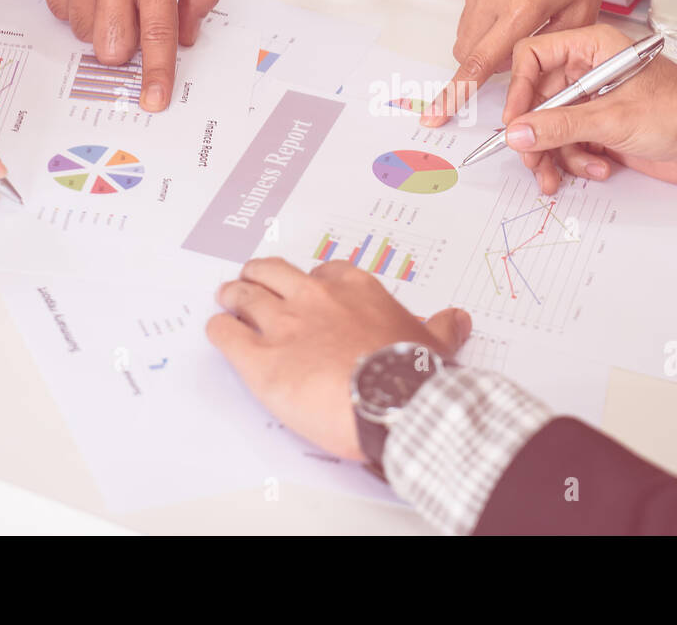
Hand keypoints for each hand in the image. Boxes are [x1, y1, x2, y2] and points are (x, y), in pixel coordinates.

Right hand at [35, 0, 219, 112]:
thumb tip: (188, 34)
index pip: (157, 35)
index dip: (158, 74)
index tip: (156, 100)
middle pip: (113, 47)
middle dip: (125, 50)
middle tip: (133, 23)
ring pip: (85, 34)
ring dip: (102, 27)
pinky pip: (61, 13)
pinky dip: (78, 9)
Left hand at [209, 258, 471, 460]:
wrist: (391, 403)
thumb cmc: (410, 373)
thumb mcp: (434, 344)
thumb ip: (441, 328)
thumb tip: (458, 319)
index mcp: (353, 289)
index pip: (325, 272)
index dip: (313, 282)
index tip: (310, 289)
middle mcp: (313, 299)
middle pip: (274, 274)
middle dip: (259, 275)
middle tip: (250, 281)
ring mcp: (283, 326)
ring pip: (245, 297)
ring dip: (233, 295)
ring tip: (226, 297)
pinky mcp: (260, 361)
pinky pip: (227, 336)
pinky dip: (219, 331)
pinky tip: (217, 332)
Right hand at [422, 0, 676, 126]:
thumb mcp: (581, 14)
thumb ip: (549, 53)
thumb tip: (532, 79)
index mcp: (520, 8)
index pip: (478, 64)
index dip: (455, 94)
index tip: (437, 113)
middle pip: (466, 50)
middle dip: (481, 64)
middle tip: (513, 57)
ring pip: (466, 28)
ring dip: (485, 38)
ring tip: (521, 18)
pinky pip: (470, 3)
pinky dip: (487, 12)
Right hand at [502, 24, 676, 194]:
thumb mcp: (614, 119)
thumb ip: (561, 126)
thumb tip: (518, 131)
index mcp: (593, 48)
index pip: (534, 56)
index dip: (518, 89)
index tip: (515, 121)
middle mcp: (589, 72)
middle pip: (537, 99)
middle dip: (535, 134)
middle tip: (532, 159)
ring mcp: (595, 102)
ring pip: (550, 127)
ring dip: (554, 155)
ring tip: (560, 175)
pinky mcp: (601, 129)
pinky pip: (569, 145)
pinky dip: (576, 163)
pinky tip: (599, 169)